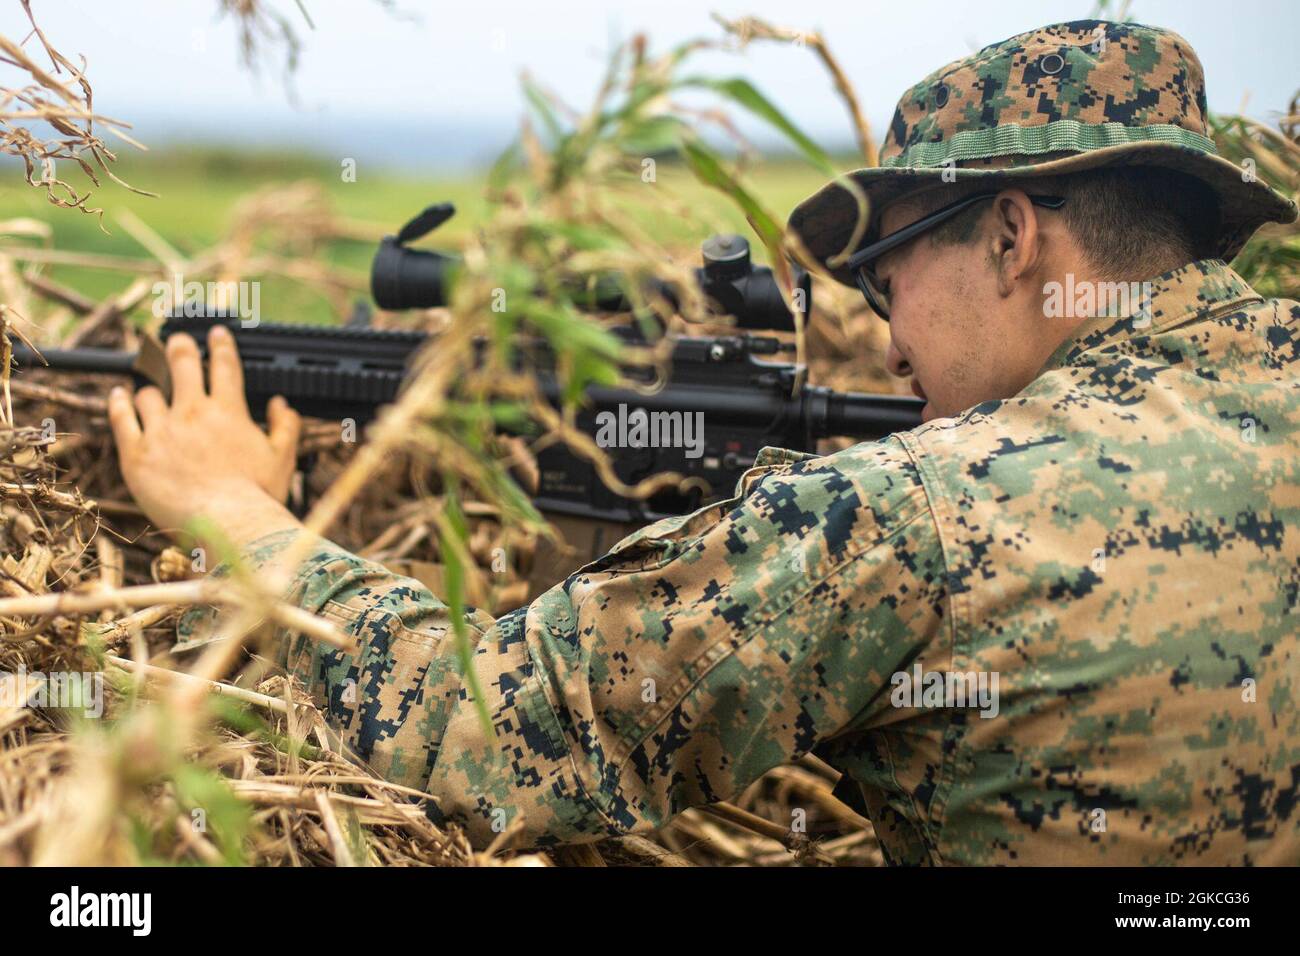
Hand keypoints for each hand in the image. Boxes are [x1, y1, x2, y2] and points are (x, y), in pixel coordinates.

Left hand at [108, 325, 303, 545]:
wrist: (227, 524)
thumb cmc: (258, 496)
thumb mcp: (283, 458)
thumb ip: (284, 426)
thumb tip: (280, 405)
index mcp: (229, 411)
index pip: (225, 365)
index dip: (221, 344)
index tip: (216, 334)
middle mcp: (193, 412)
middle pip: (182, 363)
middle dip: (179, 347)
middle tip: (176, 342)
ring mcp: (162, 431)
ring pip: (148, 392)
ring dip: (150, 387)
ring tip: (149, 388)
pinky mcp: (137, 453)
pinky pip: (121, 418)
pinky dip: (119, 403)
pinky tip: (119, 396)